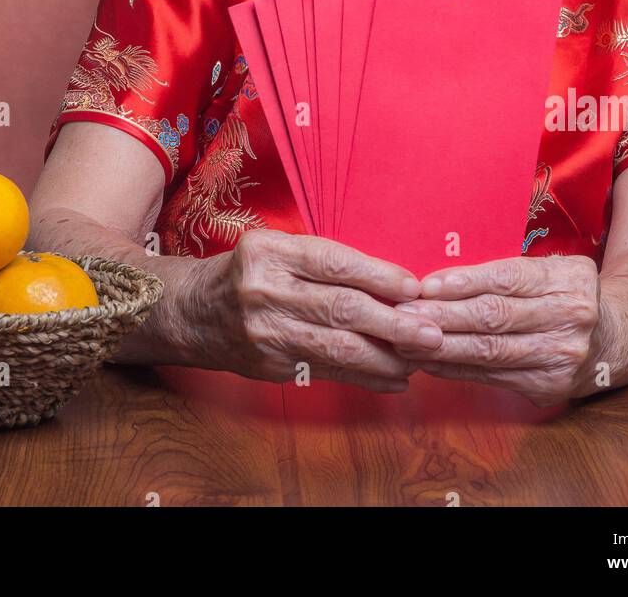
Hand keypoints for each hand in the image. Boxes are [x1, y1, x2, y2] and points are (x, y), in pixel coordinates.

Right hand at [195, 229, 443, 392]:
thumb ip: (326, 263)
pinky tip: (395, 378)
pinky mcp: (271, 366)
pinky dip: (366, 377)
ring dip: (386, 357)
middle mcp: (265, 292)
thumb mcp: (279, 249)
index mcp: (270, 252)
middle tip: (433, 333)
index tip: (414, 287)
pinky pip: (328, 372)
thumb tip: (394, 286)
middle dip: (394, 324)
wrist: (194, 312)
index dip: (378, 276)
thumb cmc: (251, 272)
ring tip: (421, 358)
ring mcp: (266, 333)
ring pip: (337, 347)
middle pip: (340, 309)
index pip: (333, 263)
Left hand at [391, 255, 602, 406]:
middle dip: (443, 316)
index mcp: (568, 279)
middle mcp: (569, 318)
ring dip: (442, 346)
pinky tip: (429, 361)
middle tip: (403, 313)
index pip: (508, 278)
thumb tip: (439, 279)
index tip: (426, 285)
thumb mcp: (551, 269)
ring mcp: (561, 356)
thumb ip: (507, 271)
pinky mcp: (549, 387)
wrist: (613, 338)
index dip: (464, 282)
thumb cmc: (564, 295)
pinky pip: (492, 377)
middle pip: (495, 317)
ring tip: (406, 338)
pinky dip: (456, 369)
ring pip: (490, 351)